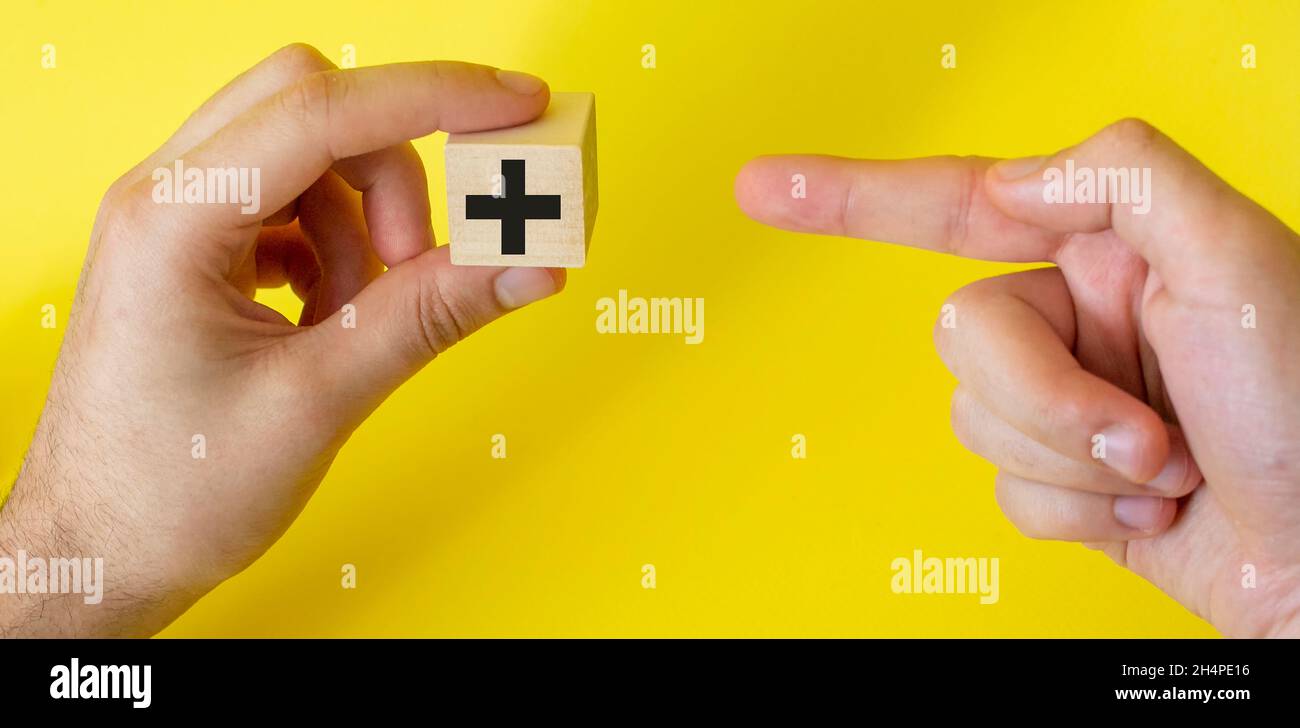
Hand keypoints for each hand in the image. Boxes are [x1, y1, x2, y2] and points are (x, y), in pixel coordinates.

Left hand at [0, 44, 564, 635]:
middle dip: (391, 171)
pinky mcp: (197, 247)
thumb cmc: (171, 492)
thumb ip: (429, 317)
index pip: (322, 112)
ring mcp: (177, 218)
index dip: (435, 97)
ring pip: (309, 155)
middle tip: (419, 260)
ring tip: (353, 320)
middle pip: (310, 104)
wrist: (99, 551)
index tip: (519, 105)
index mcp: (173, 220)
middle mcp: (163, 196)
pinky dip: (336, 248)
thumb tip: (528, 263)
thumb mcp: (319, 401)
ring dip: (363, 224)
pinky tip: (329, 319)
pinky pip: (293, 203)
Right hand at [735, 119, 1299, 636]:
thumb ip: (1119, 176)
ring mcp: (1064, 401)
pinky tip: (1148, 504)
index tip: (764, 188)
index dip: (852, 196)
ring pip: (975, 420)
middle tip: (1143, 426)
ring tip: (1163, 466)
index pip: (958, 204)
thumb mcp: (1240, 260)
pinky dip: (1077, 508)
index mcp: (1108, 246)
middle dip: (1047, 396)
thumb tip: (1012, 181)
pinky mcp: (1060, 479)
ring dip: (1072, 460)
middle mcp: (1079, 317)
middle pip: (962, 335)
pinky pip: (1004, 490)